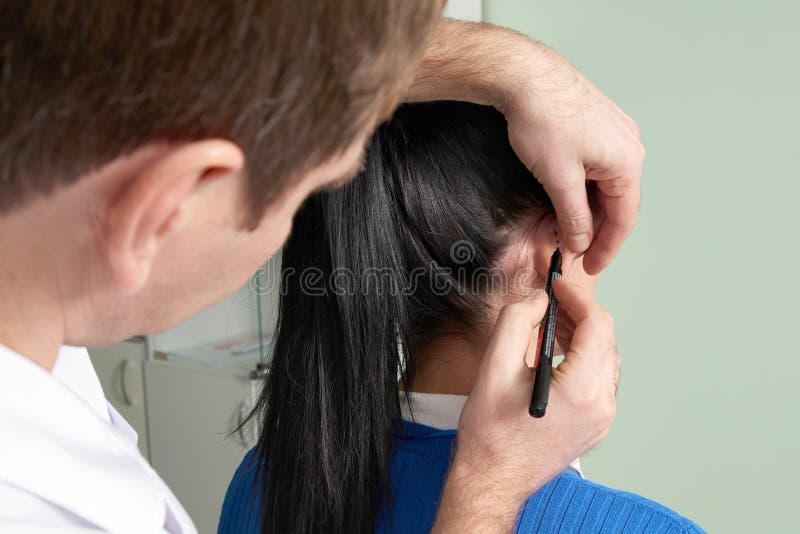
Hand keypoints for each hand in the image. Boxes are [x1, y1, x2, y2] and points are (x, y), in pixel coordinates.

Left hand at [408, 20, 642, 274]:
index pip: (624, 220)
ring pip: (604, 187)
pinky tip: (562, 202)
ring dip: (585, 211)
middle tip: (572, 253)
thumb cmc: (544, 121)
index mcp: (627, 162)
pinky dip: (581, 191)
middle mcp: (629, 148)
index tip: (591, 267)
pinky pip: (596, 169)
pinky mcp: (597, 127)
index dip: (607, 248)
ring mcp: (615, 135)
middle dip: (594, 231)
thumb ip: (573, 217)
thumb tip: (580, 243)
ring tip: (562, 231)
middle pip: (617, 204)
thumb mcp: (559, 180)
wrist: (526, 78)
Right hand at [434, 281, 619, 531]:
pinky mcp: (595, 427)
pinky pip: (600, 381)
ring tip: (550, 325)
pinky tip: (556, 354)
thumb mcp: (495, 365)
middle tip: (551, 301)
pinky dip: (583, 359)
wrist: (492, 479)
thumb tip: (538, 299)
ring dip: (582, 336)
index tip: (557, 286)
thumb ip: (517, 320)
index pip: (596, 325)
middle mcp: (602, 406)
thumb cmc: (490, 432)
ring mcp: (602, 420)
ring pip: (606, 359)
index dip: (577, 298)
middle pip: (606, 340)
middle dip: (580, 314)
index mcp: (582, 390)